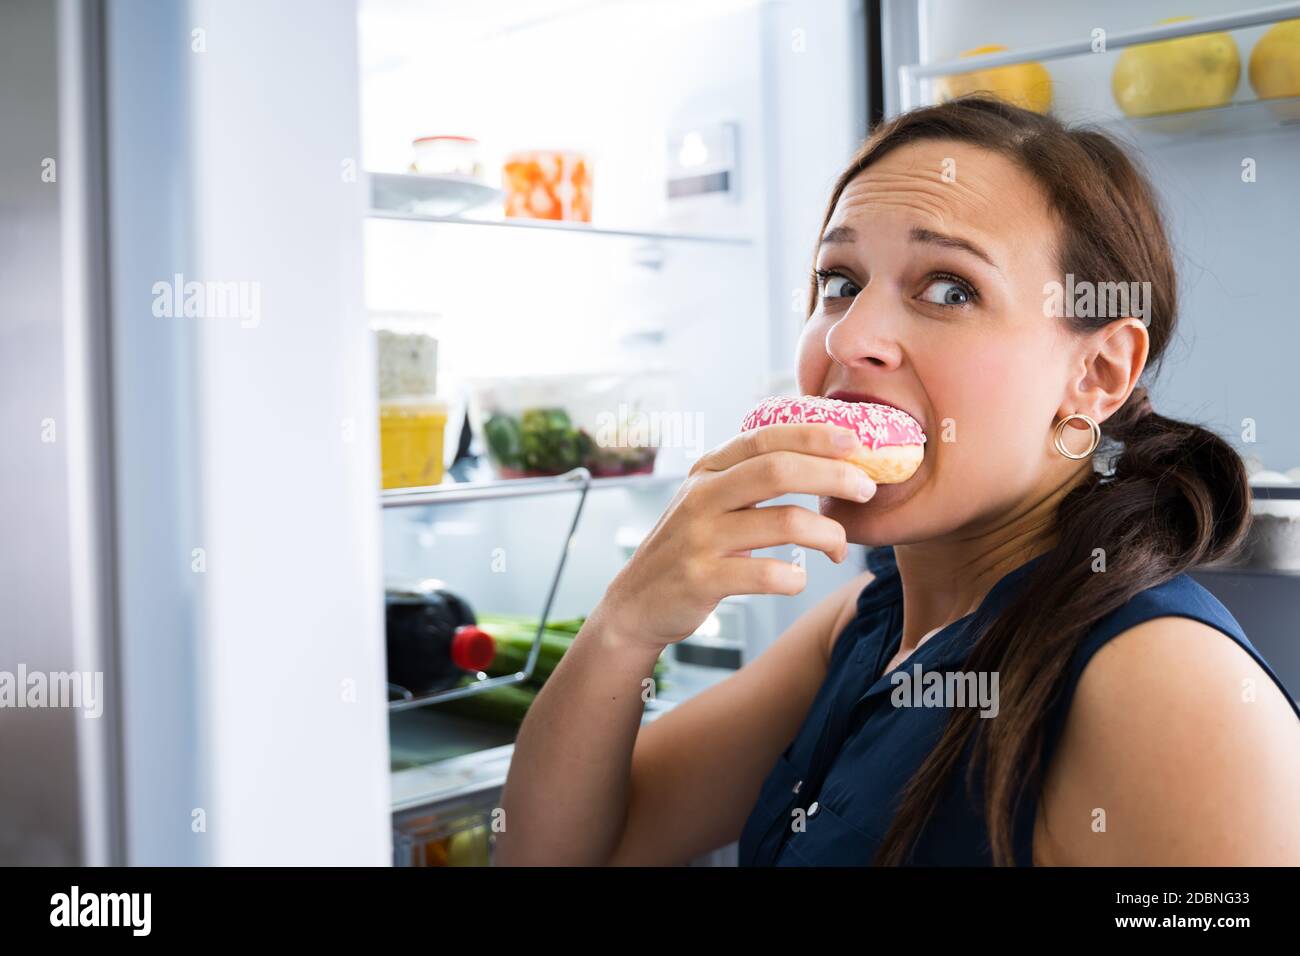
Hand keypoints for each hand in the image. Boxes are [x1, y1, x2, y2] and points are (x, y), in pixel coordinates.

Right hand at [591, 423, 876, 650]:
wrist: (636, 603)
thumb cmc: (690, 548)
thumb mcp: (709, 500)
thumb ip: (750, 477)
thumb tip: (827, 459)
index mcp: (707, 470)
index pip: (765, 438)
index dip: (814, 435)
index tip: (856, 441)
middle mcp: (701, 496)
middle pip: (778, 471)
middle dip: (833, 476)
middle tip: (866, 490)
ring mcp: (699, 538)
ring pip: (783, 523)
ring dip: (826, 534)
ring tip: (839, 548)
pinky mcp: (701, 579)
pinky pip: (766, 574)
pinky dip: (794, 578)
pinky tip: (798, 579)